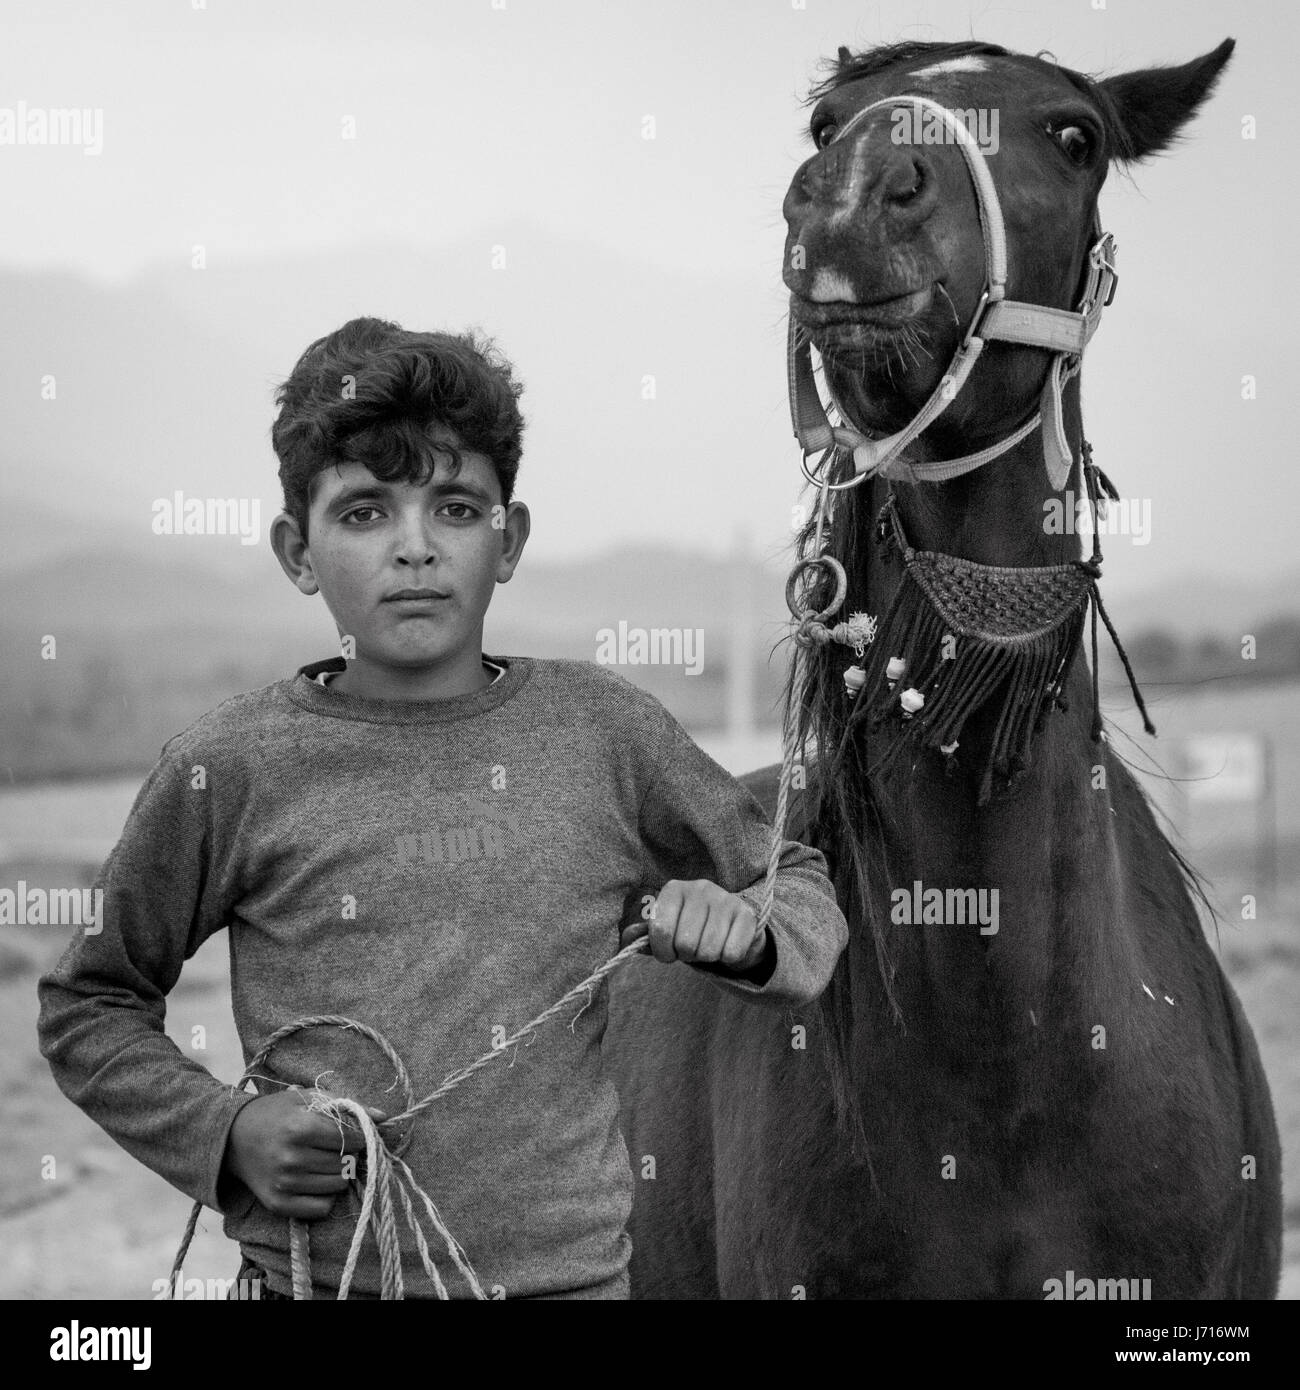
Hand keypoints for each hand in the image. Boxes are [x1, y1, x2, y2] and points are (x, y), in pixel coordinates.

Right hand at [219, 1089, 385, 1221]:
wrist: (232, 1139)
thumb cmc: (276, 1113)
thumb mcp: (307, 1099)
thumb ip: (347, 1106)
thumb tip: (384, 1118)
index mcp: (300, 1128)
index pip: (353, 1138)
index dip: (361, 1135)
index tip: (357, 1132)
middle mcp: (292, 1159)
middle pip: (347, 1163)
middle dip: (350, 1154)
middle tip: (337, 1147)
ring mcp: (285, 1184)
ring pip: (338, 1185)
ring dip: (338, 1173)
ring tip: (323, 1160)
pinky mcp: (279, 1204)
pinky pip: (322, 1208)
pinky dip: (325, 1196)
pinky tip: (315, 1180)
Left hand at [620, 880, 768, 972]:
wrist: (730, 926)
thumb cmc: (691, 929)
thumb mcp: (666, 929)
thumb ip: (643, 936)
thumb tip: (626, 941)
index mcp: (674, 889)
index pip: (660, 930)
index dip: (662, 951)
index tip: (668, 953)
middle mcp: (700, 888)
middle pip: (685, 943)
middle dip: (686, 955)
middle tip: (692, 949)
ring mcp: (725, 899)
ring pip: (708, 950)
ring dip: (706, 958)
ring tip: (708, 946)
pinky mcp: (747, 915)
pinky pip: (731, 953)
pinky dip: (727, 958)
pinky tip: (726, 945)